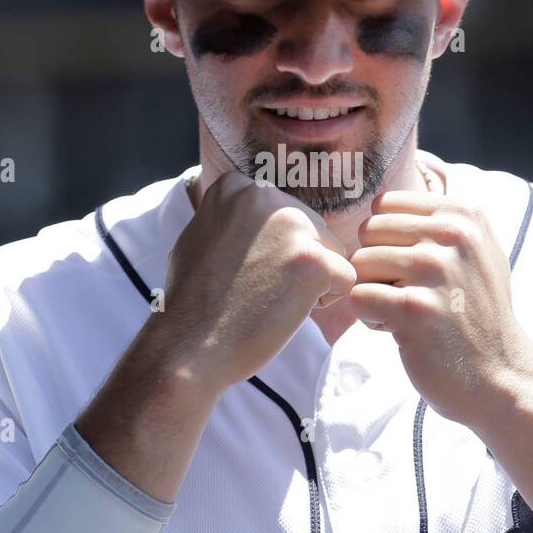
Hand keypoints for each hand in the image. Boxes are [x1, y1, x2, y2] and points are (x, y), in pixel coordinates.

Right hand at [151, 171, 355, 391]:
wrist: (187, 346)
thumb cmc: (193, 301)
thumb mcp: (204, 234)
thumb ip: (235, 217)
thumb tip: (258, 211)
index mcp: (238, 186)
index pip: (287, 214)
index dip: (271, 251)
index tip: (240, 271)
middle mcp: (265, 196)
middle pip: (313, 231)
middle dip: (294, 266)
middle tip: (255, 290)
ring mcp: (292, 226)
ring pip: (331, 253)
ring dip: (309, 282)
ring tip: (268, 299)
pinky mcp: (314, 261)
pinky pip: (345, 279)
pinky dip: (323, 303)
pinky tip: (285, 312)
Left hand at [348, 191, 529, 427]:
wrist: (501, 375)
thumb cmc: (478, 312)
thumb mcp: (477, 250)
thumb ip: (440, 219)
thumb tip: (388, 197)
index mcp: (463, 213)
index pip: (384, 205)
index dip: (387, 238)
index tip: (412, 267)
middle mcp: (451, 235)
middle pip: (368, 232)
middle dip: (377, 265)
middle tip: (407, 292)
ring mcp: (433, 271)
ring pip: (358, 263)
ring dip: (373, 292)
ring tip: (406, 311)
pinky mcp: (413, 309)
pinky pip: (357, 296)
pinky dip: (370, 318)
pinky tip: (400, 330)